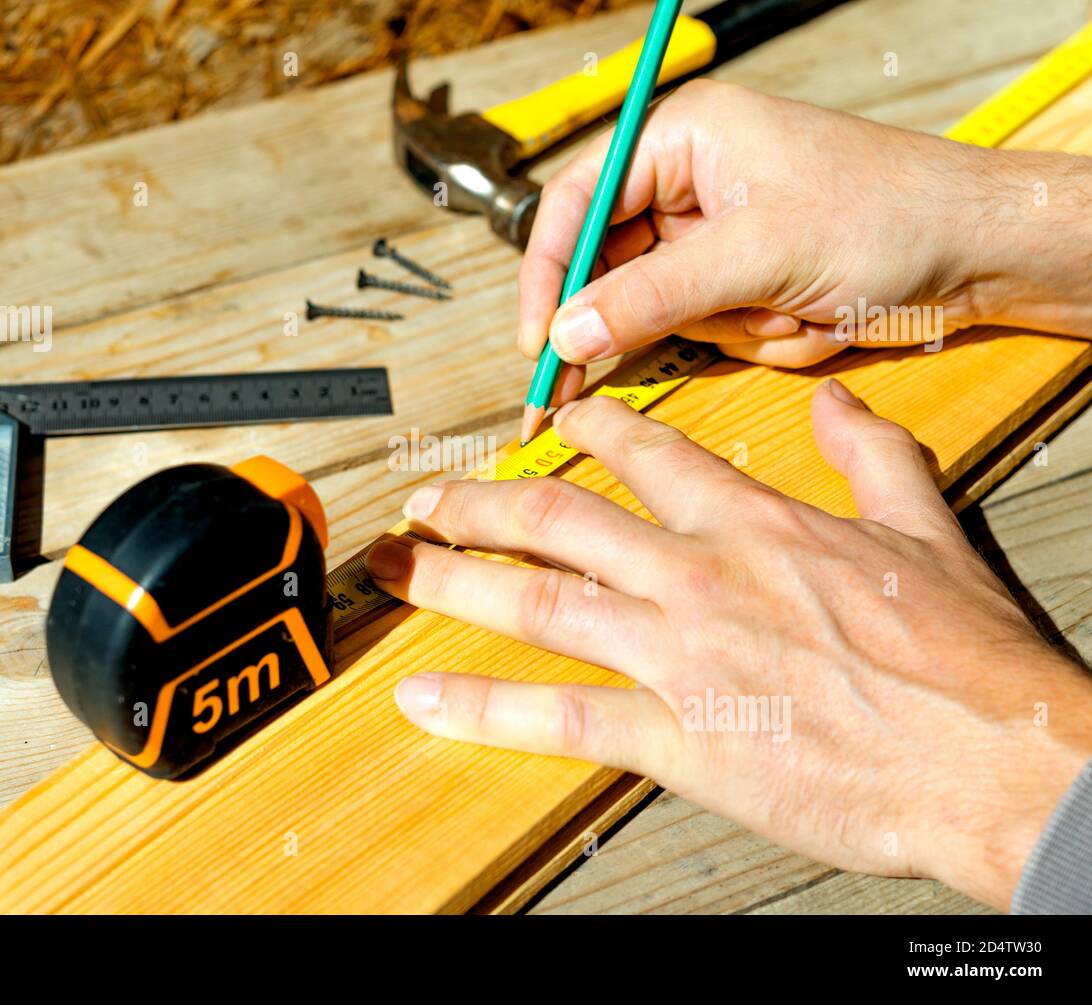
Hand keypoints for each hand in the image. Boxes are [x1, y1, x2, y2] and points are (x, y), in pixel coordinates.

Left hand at [366, 382, 1091, 909]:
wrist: (992, 758)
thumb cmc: (965, 659)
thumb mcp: (926, 527)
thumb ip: (871, 454)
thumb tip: (836, 403)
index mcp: (754, 523)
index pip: (647, 453)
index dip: (583, 429)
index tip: (543, 419)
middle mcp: (698, 575)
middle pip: (558, 519)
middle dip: (478, 505)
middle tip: (426, 503)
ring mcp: (678, 653)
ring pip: (538, 600)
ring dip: (455, 582)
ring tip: (396, 572)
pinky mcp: (676, 736)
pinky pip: (557, 716)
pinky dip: (482, 708)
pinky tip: (423, 699)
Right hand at [519, 80, 1091, 400]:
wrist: (979, 254)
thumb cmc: (889, 214)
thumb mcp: (758, 253)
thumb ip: (651, 295)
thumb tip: (566, 332)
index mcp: (686, 139)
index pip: (580, 202)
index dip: (549, 273)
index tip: (537, 339)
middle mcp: (692, 184)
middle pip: (611, 266)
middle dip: (640, 317)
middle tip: (597, 379)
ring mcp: (720, 236)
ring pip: (663, 310)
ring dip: (729, 327)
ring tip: (790, 310)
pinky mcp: (747, 280)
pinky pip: (710, 329)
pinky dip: (756, 338)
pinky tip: (809, 317)